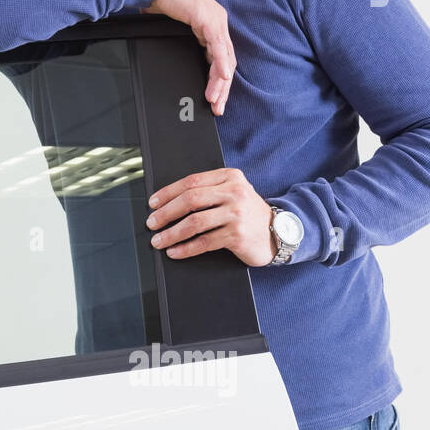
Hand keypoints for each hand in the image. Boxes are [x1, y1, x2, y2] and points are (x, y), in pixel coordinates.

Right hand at [144, 0, 235, 115]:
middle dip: (222, 88)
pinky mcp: (208, 20)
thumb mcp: (171, 26)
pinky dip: (220, 64)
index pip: (219, 58)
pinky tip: (222, 79)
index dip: (217, 80)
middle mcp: (216, 24)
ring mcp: (215, 21)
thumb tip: (171, 58)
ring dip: (220, 82)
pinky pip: (218, 48)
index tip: (213, 98)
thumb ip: (177, 40)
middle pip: (226, 62)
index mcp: (209, 25)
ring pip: (224, 58)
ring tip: (215, 100)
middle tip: (217, 107)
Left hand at [145, 167, 273, 266]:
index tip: (153, 203)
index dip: (168, 193)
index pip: (191, 182)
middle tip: (151, 223)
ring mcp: (237, 214)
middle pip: (190, 200)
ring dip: (171, 233)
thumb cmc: (248, 213)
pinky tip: (175, 252)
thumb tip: (168, 202)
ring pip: (194, 223)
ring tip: (159, 240)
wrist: (278, 232)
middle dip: (165, 213)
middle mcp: (234, 193)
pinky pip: (204, 242)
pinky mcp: (237, 235)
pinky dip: (186, 248)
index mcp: (230, 177)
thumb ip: (209, 191)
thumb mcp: (233, 192)